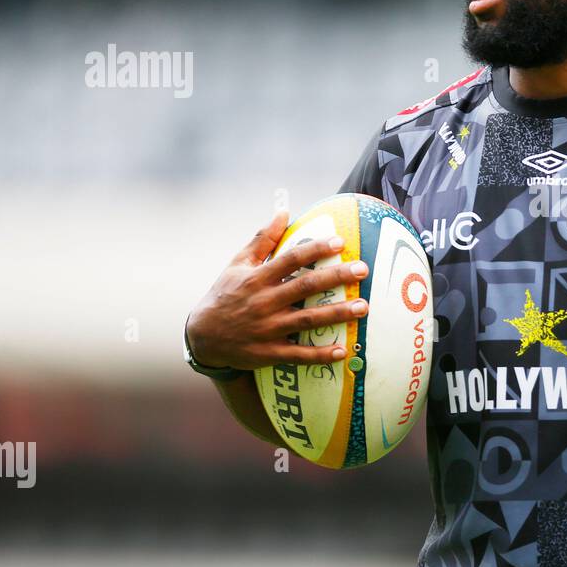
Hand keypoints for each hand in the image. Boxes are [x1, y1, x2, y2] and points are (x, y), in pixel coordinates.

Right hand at [186, 211, 369, 369]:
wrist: (203, 337)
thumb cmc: (225, 294)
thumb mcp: (237, 264)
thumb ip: (262, 239)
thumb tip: (283, 211)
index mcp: (257, 278)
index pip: (291, 259)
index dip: (315, 249)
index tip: (339, 241)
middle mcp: (264, 302)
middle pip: (305, 287)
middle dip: (335, 277)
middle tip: (363, 269)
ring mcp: (267, 329)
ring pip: (307, 320)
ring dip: (337, 314)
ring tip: (363, 307)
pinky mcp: (269, 353)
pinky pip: (298, 354)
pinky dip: (320, 355)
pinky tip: (342, 351)